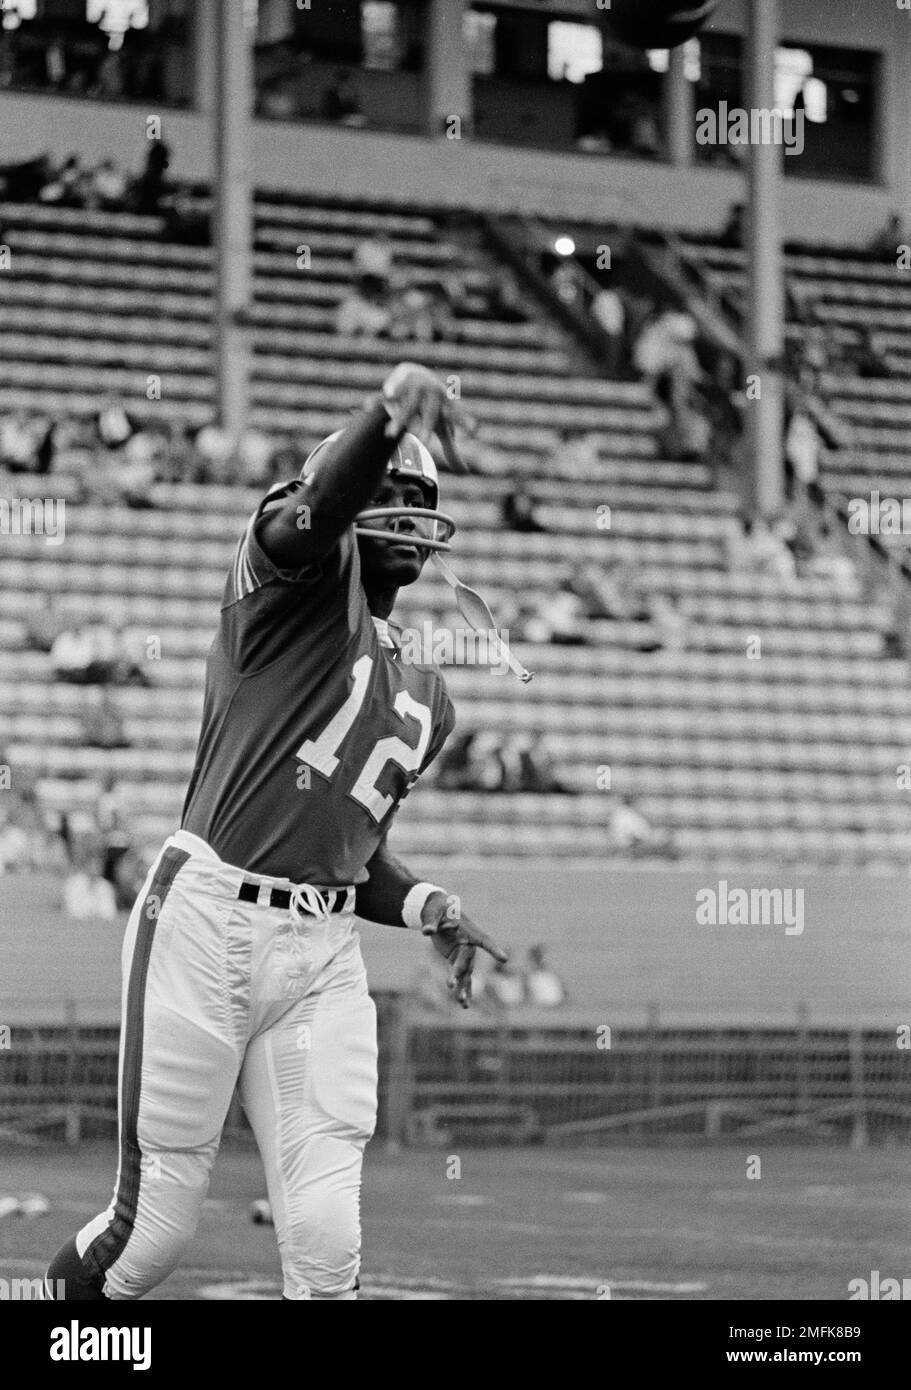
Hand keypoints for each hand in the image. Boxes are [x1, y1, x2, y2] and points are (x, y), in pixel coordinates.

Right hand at [381, 362, 474, 473]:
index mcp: (445, 405)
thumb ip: (451, 449)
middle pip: (429, 413)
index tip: (475, 429)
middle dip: (425, 426)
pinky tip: (366, 405)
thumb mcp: (443, 426)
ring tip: (389, 436)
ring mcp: (412, 391)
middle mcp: (430, 395)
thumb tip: (465, 471)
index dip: (465, 421)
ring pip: (405, 408)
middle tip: (423, 441)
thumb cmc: (433, 408)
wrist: (415, 374)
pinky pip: (384, 397)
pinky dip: (375, 401)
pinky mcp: (394, 389)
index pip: (456, 415)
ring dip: (397, 420)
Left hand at [420, 891, 507, 1009]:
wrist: (436, 910)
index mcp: (468, 930)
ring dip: (464, 988)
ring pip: (466, 973)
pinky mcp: (454, 959)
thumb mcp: (433, 911)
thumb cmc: (437, 907)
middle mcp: (469, 944)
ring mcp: (462, 953)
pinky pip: (459, 975)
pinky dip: (460, 987)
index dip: (493, 949)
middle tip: (451, 985)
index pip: (483, 940)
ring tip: (463, 1004)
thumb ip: (431, 922)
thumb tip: (426, 931)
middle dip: (461, 973)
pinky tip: (463, 1003)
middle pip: (468, 961)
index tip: (504, 959)